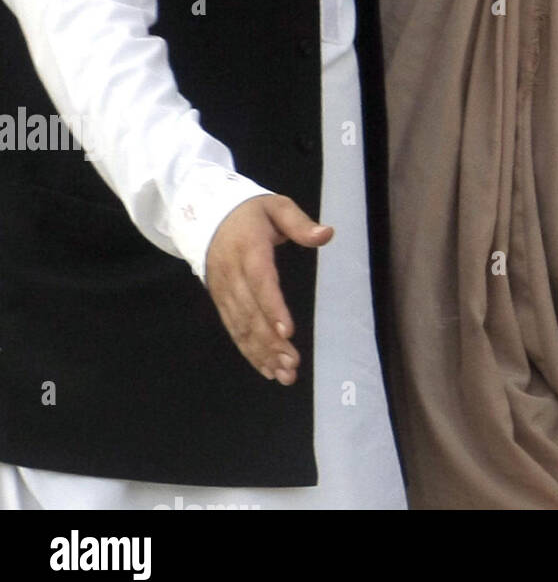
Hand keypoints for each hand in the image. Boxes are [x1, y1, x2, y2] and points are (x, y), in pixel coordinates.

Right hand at [205, 194, 333, 384]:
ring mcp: (223, 291)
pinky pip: (233, 329)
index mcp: (249, 249)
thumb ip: (300, 223)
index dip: (273, 308)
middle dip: (271, 342)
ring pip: (241, 326)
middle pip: (251, 312)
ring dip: (261, 353)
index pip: (261, 282)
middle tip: (292, 365)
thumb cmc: (250, 212)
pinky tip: (265, 369)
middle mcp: (232, 275)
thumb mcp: (277, 206)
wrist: (206, 214)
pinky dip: (248, 351)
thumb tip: (327, 234)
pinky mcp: (220, 301)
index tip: (288, 332)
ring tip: (284, 374)